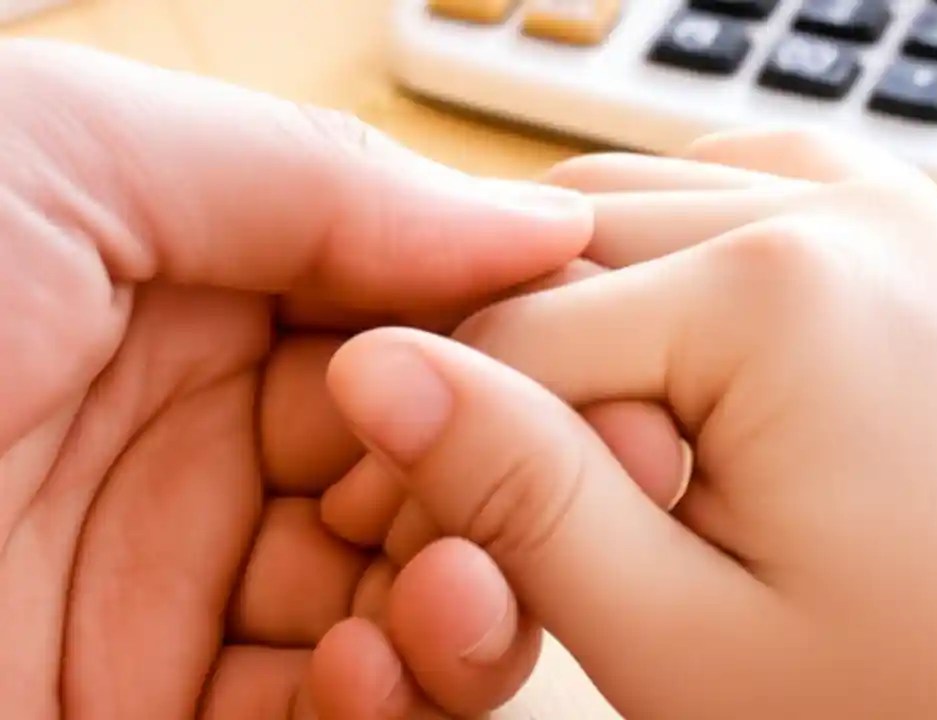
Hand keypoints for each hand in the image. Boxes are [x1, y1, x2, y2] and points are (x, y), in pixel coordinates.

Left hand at [0, 39, 680, 718]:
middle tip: (591, 483)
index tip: (608, 372)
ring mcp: (174, 597)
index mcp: (195, 300)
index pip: (420, 329)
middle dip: (515, 486)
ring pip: (399, 611)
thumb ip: (324, 184)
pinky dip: (387, 705)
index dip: (520, 352)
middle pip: (429, 475)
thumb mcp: (75, 158)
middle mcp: (199, 448)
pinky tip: (386, 663)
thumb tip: (541, 221)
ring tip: (465, 588)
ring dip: (468, 604)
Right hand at [328, 128, 936, 717]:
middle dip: (524, 383)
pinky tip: (693, 401)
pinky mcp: (887, 225)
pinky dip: (665, 298)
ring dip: (590, 336)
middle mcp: (825, 194)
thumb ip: (519, 493)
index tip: (469, 545)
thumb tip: (377, 371)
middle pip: (550, 262)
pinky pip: (713, 220)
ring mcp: (868, 195)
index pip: (496, 335)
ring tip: (646, 476)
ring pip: (621, 227)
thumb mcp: (688, 639)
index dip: (449, 448)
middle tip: (572, 522)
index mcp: (770, 279)